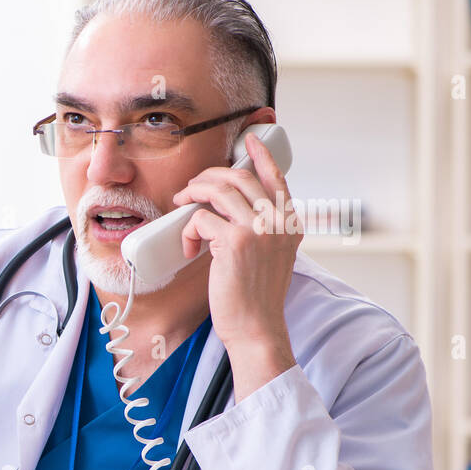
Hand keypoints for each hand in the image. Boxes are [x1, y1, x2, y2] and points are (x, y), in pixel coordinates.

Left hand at [173, 132, 301, 398]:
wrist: (257, 329)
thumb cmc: (256, 298)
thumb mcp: (270, 258)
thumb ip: (261, 231)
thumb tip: (229, 211)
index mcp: (290, 223)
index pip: (277, 178)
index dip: (261, 155)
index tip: (248, 140)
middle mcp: (279, 221)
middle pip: (241, 176)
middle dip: (210, 176)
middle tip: (191, 188)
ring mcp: (259, 229)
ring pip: (219, 189)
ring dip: (193, 193)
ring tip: (180, 205)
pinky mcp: (235, 241)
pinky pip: (201, 218)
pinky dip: (188, 229)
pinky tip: (190, 250)